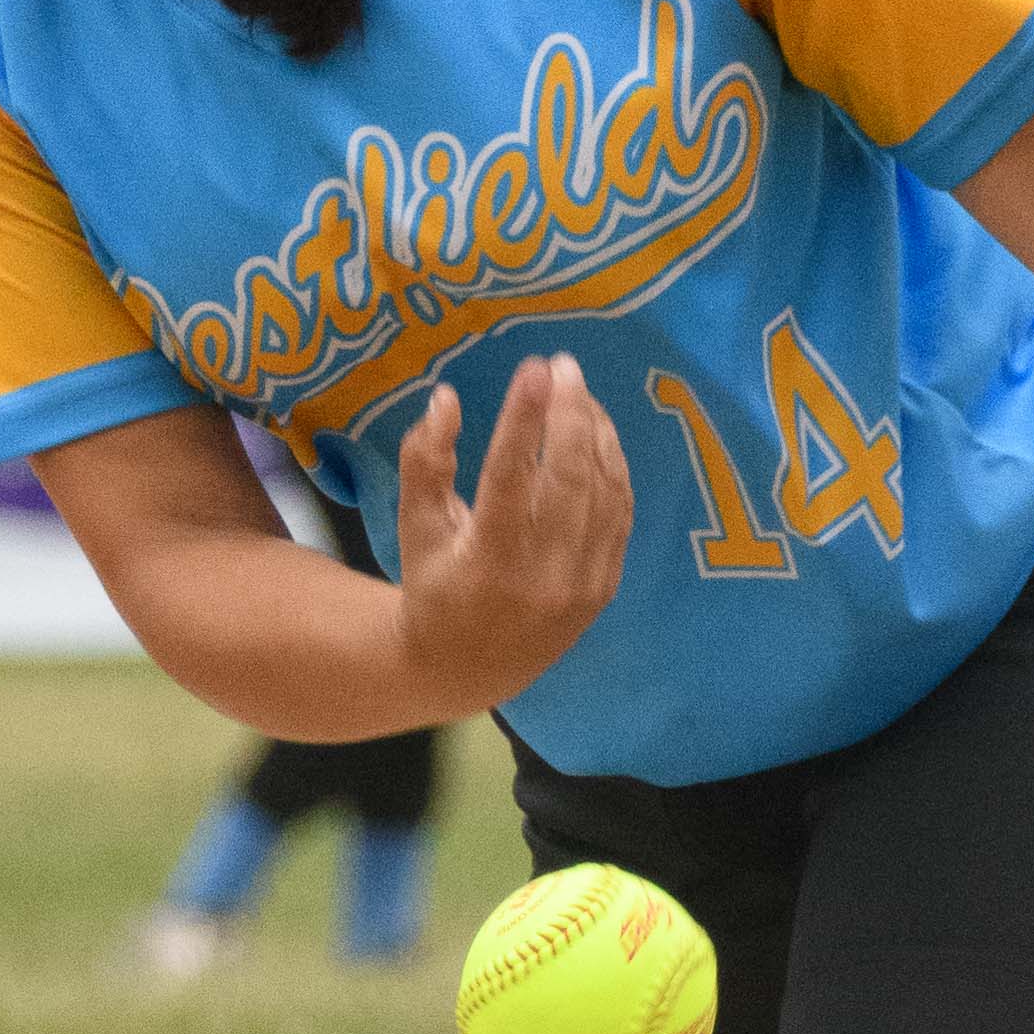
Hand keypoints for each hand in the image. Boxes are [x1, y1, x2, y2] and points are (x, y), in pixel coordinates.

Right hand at [393, 356, 631, 715]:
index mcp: (488, 560)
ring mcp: (580, 583)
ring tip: (578, 390)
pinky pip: (619, 515)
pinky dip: (613, 467)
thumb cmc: (434, 586)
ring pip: (602, 491)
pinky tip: (598, 432)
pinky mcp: (603, 587)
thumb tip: (445, 398)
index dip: (523, 418)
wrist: (469, 668)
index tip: (533, 368)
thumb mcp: (415, 527)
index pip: (511, 476)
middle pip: (568, 477)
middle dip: (570, 413)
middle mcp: (542, 574)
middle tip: (563, 365)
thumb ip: (424, 461)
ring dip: (596, 432)